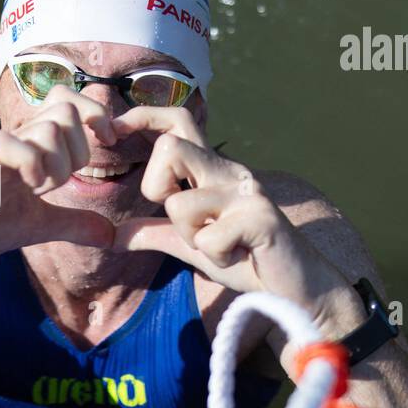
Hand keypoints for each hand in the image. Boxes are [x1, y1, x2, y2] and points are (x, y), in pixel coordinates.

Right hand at [0, 86, 115, 264]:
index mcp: (32, 146)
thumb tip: (111, 234)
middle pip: (66, 110)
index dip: (97, 115)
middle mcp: (18, 139)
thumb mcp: (38, 225)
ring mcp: (0, 148)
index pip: (72, 103)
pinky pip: (17, 146)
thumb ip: (73, 223)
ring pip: (49, 128)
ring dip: (56, 165)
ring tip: (37, 190)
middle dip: (78, 149)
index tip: (108, 142)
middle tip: (60, 180)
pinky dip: (31, 169)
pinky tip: (25, 189)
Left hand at [109, 106, 360, 336]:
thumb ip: (153, 234)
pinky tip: (238, 257)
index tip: (114, 132)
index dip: (142, 118)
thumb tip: (112, 235)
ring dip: (190, 237)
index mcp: (212, 170)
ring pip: (180, 204)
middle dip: (157, 189)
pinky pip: (207, 239)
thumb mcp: (190, 245)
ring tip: (221, 245)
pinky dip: (215, 257)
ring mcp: (245, 193)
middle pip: (169, 148)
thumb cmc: (245, 259)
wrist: (295, 289)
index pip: (178, 120)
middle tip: (184, 219)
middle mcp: (229, 171)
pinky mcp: (259, 218)